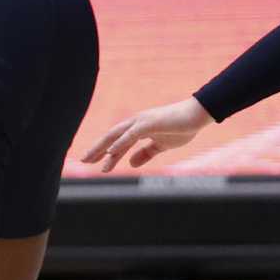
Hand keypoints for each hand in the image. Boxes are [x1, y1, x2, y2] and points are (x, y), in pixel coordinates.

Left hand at [82, 96, 213, 172]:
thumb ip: (145, 153)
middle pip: (111, 136)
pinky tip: (110, 152)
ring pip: (116, 136)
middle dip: (96, 149)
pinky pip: (131, 135)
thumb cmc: (180, 128)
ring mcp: (141, 121)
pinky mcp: (149, 123)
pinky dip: (120, 143)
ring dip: (103, 148)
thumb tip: (131, 164)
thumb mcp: (161, 146)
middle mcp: (135, 123)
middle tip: (82, 160)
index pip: (117, 141)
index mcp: (137, 128)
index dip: (104, 151)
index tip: (93, 161)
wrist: (196, 116)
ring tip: (92, 159)